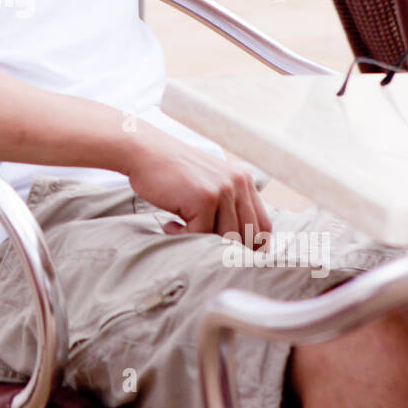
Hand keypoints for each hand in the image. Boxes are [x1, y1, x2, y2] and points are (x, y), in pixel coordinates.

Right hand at [125, 121, 272, 242]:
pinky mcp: (204, 198)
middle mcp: (238, 183)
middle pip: (248, 236)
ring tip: (178, 229)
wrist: (144, 151)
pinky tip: (168, 225)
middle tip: (200, 248)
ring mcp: (223, 190)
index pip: (264, 226)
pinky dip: (182, 236)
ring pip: (226, 238)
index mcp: (244, 181)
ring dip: (201, 242)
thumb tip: (237, 242)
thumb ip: (227, 203)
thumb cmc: (171, 171)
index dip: (253, 247)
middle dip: (226, 250)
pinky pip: (201, 234)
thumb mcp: (208, 181)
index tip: (232, 257)